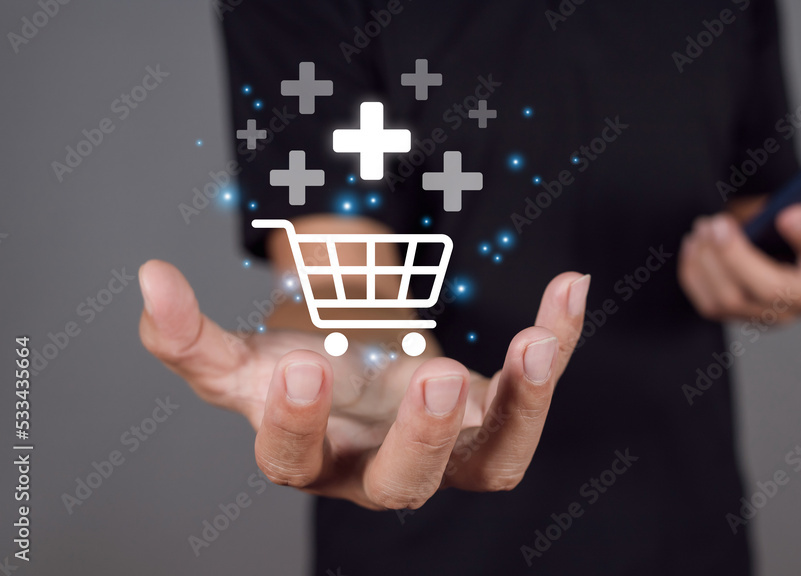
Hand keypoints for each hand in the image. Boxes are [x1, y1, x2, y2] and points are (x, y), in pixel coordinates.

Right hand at [138, 260, 589, 508]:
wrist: (363, 379)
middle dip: (421, 438)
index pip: (295, 461)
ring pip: (493, 461)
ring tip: (534, 342)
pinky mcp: (497, 420)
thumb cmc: (301, 376)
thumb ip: (186, 335)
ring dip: (521, 407)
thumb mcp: (240, 360)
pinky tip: (566, 290)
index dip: (298, 423)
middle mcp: (382, 467)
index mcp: (312, 456)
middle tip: (437, 380)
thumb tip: (148, 278)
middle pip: (404, 483)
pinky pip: (535, 395)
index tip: (305, 364)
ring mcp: (448, 452)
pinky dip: (557, 347)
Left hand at [679, 176, 800, 321]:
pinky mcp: (743, 317)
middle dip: (736, 256)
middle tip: (716, 224)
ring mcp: (776, 315)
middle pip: (769, 289)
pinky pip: (710, 304)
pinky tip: (695, 246)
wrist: (787, 252)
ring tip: (703, 227)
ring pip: (732, 299)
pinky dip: (696, 274)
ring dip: (709, 261)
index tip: (790, 213)